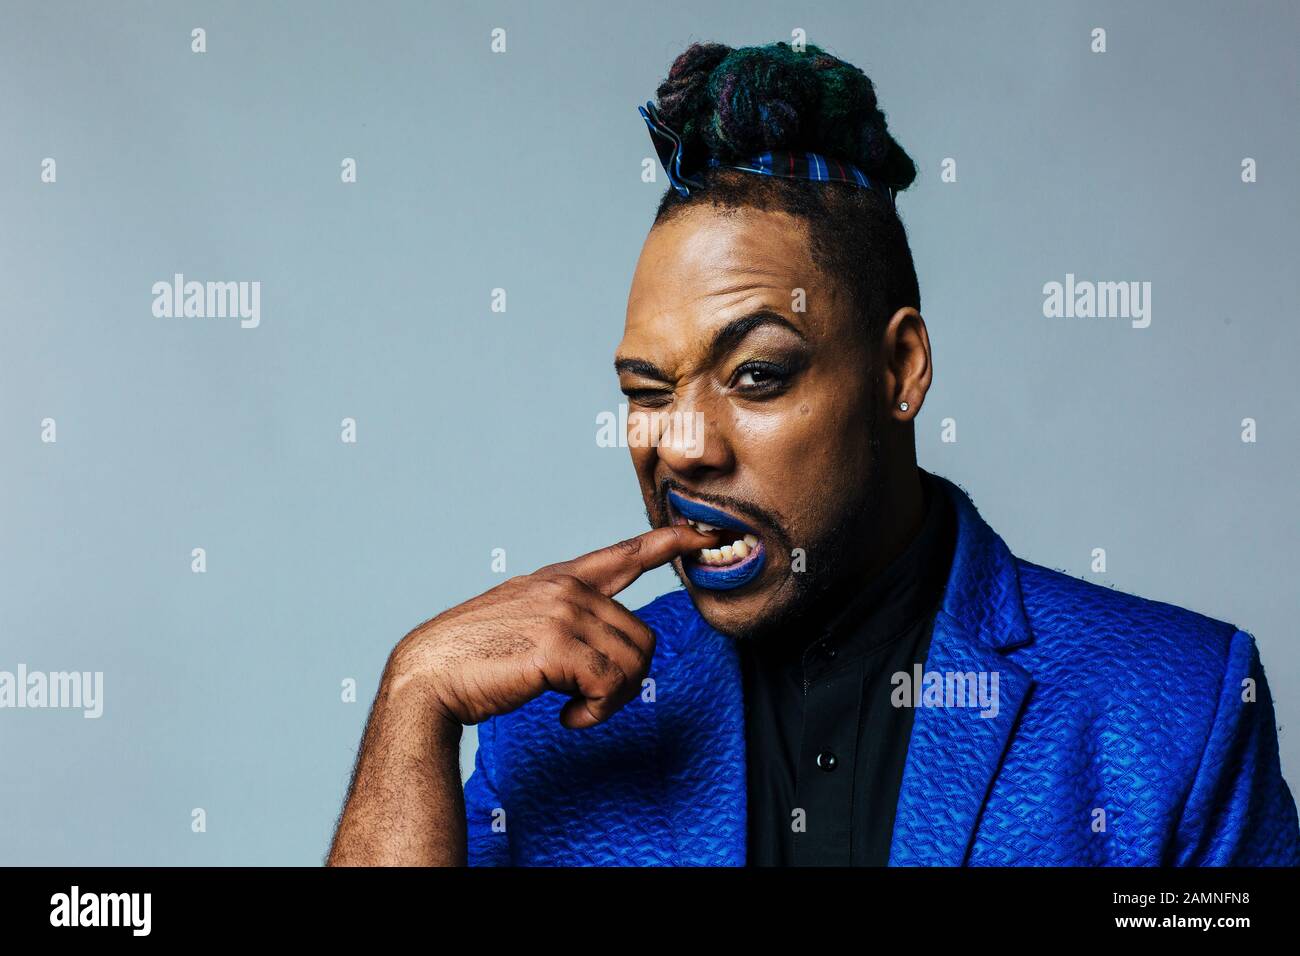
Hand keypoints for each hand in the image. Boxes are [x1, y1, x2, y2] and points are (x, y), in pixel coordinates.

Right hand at [386, 525, 720, 729]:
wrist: (427, 678)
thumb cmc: (471, 659)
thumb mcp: (520, 620)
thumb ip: (562, 617)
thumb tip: (604, 643)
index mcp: (558, 579)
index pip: (622, 554)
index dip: (666, 543)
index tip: (699, 536)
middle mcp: (565, 588)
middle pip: (641, 636)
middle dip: (624, 681)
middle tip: (588, 703)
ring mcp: (562, 612)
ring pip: (633, 663)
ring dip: (610, 700)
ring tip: (575, 710)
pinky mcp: (557, 645)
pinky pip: (611, 685)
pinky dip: (596, 713)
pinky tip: (568, 719)